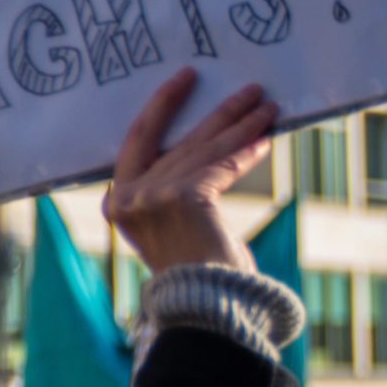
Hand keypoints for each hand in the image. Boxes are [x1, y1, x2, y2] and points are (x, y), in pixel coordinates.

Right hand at [104, 69, 276, 273]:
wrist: (208, 307)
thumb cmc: (198, 274)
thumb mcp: (172, 227)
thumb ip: (171, 192)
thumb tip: (207, 147)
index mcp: (118, 203)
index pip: (138, 140)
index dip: (164, 106)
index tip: (186, 79)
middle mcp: (129, 198)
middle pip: (181, 141)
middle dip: (220, 113)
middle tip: (248, 89)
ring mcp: (153, 196)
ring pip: (205, 150)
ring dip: (242, 126)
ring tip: (268, 107)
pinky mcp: (183, 196)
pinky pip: (222, 166)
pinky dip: (246, 152)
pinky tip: (265, 138)